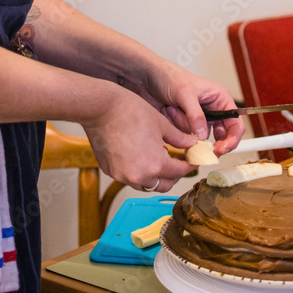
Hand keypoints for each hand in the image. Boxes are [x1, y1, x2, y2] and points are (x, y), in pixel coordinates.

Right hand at [82, 85, 196, 192]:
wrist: (101, 108)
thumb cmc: (129, 111)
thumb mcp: (161, 124)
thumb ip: (179, 139)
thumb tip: (192, 144)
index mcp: (155, 164)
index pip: (180, 172)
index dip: (189, 166)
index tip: (192, 162)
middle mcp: (139, 176)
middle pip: (164, 185)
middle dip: (173, 175)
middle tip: (177, 161)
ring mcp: (122, 176)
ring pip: (146, 185)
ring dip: (155, 176)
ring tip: (157, 157)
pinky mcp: (111, 172)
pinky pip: (130, 178)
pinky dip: (138, 172)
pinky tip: (140, 156)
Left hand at [137, 60, 244, 156]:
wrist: (146, 79)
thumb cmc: (169, 76)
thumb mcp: (184, 93)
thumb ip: (195, 115)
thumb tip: (202, 136)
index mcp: (219, 98)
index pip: (235, 122)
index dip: (232, 138)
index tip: (221, 149)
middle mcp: (211, 111)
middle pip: (222, 136)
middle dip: (210, 142)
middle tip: (201, 148)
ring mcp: (198, 120)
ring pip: (201, 139)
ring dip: (185, 128)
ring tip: (172, 109)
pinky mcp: (185, 127)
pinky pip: (186, 138)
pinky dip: (177, 130)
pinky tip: (169, 112)